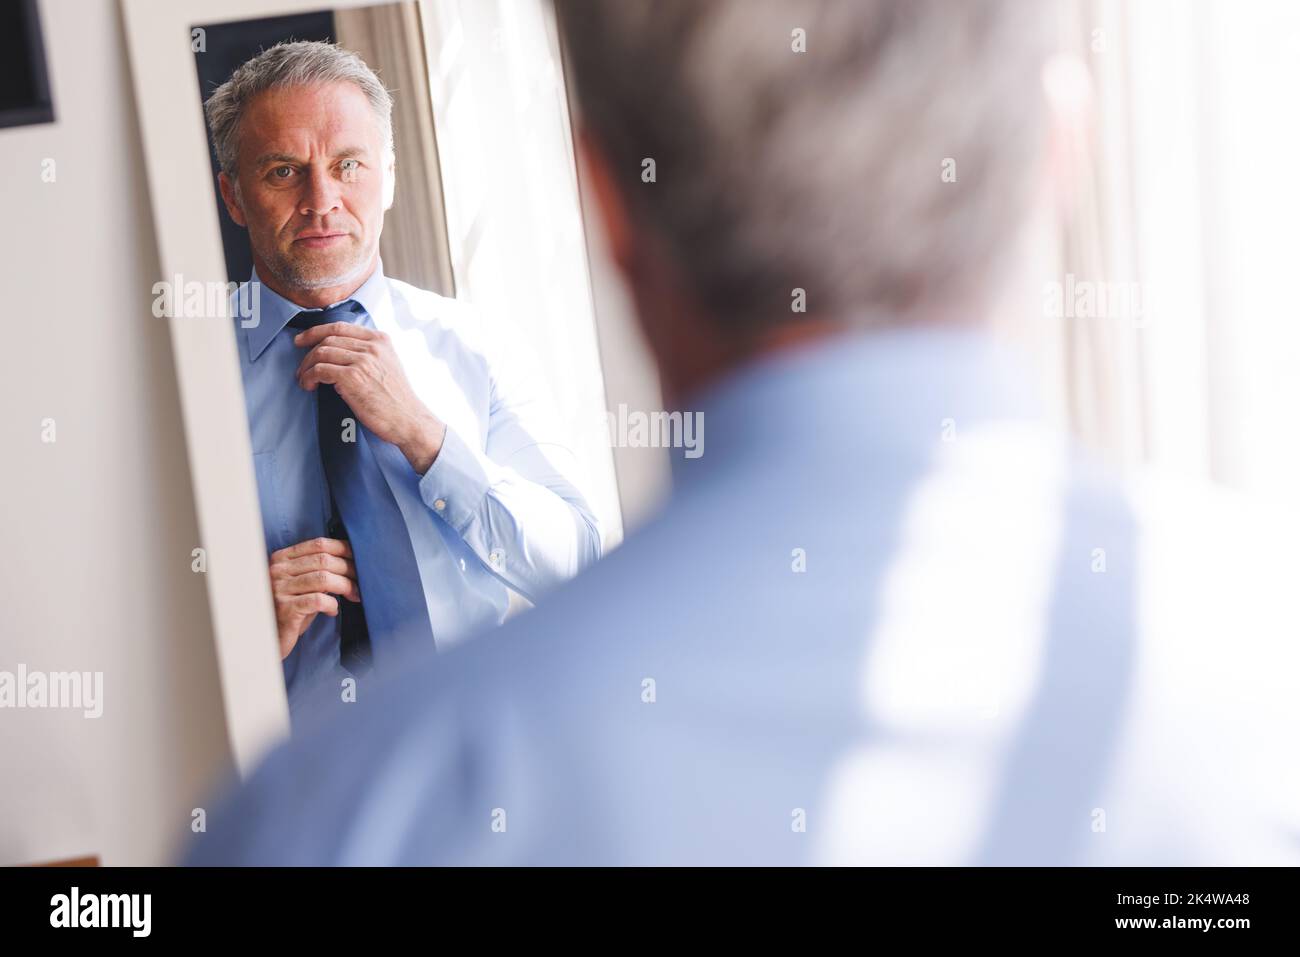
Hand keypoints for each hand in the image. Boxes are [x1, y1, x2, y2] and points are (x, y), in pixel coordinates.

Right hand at [268, 537, 360, 659]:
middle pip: (324, 560)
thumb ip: (318, 570)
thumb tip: (352, 560)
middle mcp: (278, 570)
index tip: (359, 559)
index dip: (343, 549)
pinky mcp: (285, 609)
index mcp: (282, 558)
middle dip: (349, 570)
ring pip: (324, 579)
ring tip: (353, 595)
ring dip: (345, 586)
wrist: (268, 636)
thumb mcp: (301, 584)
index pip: (319, 544)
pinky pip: (318, 600)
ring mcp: (279, 589)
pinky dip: (332, 604)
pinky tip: (332, 611)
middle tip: (361, 582)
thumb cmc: (290, 609)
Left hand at [294, 322, 446, 472]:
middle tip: (301, 367)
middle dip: (308, 353)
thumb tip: (338, 350)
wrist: (408, 419)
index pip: (340, 326)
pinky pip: (320, 370)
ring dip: (306, 367)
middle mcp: (372, 346)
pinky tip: (309, 386)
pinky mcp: (353, 377)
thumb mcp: (389, 364)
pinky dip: (309, 377)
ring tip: (304, 379)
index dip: (315, 331)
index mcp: (380, 340)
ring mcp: (363, 361)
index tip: (302, 340)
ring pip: (321, 353)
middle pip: (328, 339)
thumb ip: (369, 352)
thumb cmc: (396, 398)